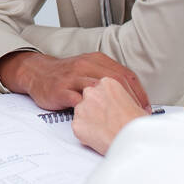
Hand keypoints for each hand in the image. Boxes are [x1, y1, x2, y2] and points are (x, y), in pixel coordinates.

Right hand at [0, 51, 149, 111]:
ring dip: (114, 107)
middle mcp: (87, 66)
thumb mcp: (89, 69)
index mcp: (97, 60)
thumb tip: (132, 97)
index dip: (139, 93)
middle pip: (117, 82)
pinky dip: (92, 113)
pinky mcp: (62, 90)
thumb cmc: (66, 76)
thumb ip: (108, 78)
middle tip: (137, 117)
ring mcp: (74, 77)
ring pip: (100, 90)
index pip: (126, 75)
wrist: (38, 73)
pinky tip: (100, 122)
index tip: (145, 108)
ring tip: (122, 121)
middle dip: (131, 101)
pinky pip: (80, 102)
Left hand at [72, 76, 148, 154]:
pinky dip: (87, 135)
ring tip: (107, 131)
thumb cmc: (137, 124)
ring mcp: (81, 108)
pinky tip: (100, 138)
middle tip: (109, 121)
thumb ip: (121, 100)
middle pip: (90, 100)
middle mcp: (91, 92)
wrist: (134, 139)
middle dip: (97, 110)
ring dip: (92, 122)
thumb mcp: (134, 102)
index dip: (107, 103)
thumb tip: (123, 107)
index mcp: (107, 84)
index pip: (100, 91)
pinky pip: (79, 129)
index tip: (111, 109)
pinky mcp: (76, 124)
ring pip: (83, 114)